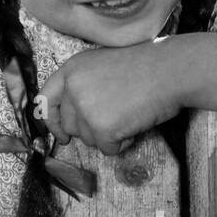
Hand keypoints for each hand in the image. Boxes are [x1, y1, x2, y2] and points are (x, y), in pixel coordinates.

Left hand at [39, 39, 186, 154]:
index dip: (52, 120)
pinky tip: (135, 124)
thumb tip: (72, 119)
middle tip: (116, 117)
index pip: (46, 100)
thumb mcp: (102, 66)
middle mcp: (73, 88)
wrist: (170, 70)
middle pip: (70, 126)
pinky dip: (123, 143)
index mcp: (71, 70)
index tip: (62, 134)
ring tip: (129, 114)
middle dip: (91, 130)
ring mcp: (85, 109)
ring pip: (89, 140)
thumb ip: (83, 86)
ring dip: (108, 135)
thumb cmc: (145, 66)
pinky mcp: (102, 128)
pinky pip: (107, 149)